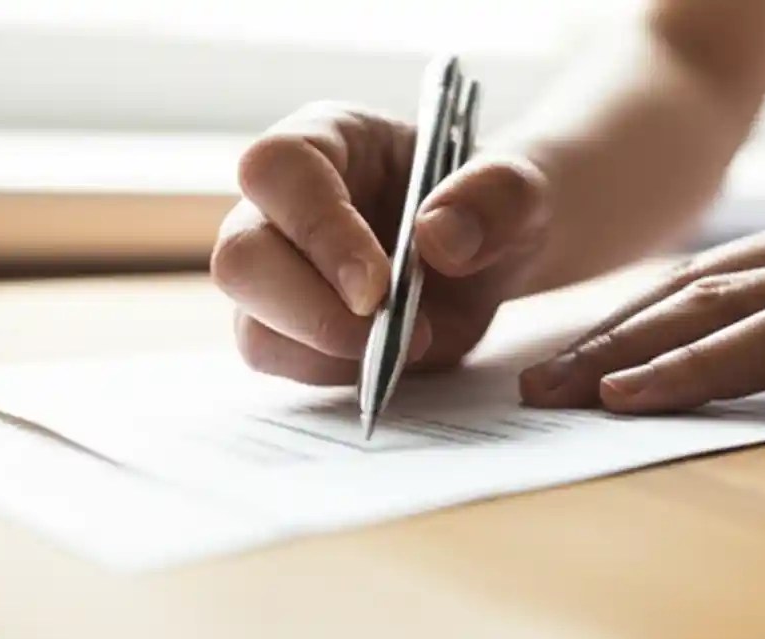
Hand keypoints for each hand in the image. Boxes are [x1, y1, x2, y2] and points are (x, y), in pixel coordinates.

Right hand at [211, 102, 550, 384]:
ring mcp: (277, 270)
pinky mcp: (288, 327)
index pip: (279, 168)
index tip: (378, 289)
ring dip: (325, 350)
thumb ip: (498, 196)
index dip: (317, 228)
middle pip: (239, 257)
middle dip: (307, 308)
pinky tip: (389, 358)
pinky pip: (279, 359)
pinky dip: (333, 373)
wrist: (497, 257)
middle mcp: (282, 204)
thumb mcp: (524, 188)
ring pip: (250, 322)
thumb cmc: (496, 205)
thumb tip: (438, 236)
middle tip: (387, 332)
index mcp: (327, 139)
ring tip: (408, 342)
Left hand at [521, 204, 764, 411]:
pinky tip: (635, 394)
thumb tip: (731, 367)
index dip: (624, 321)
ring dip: (623, 354)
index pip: (696, 282)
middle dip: (602, 339)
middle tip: (536, 384)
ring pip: (707, 308)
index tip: (567, 361)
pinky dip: (692, 367)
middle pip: (683, 291)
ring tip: (558, 394)